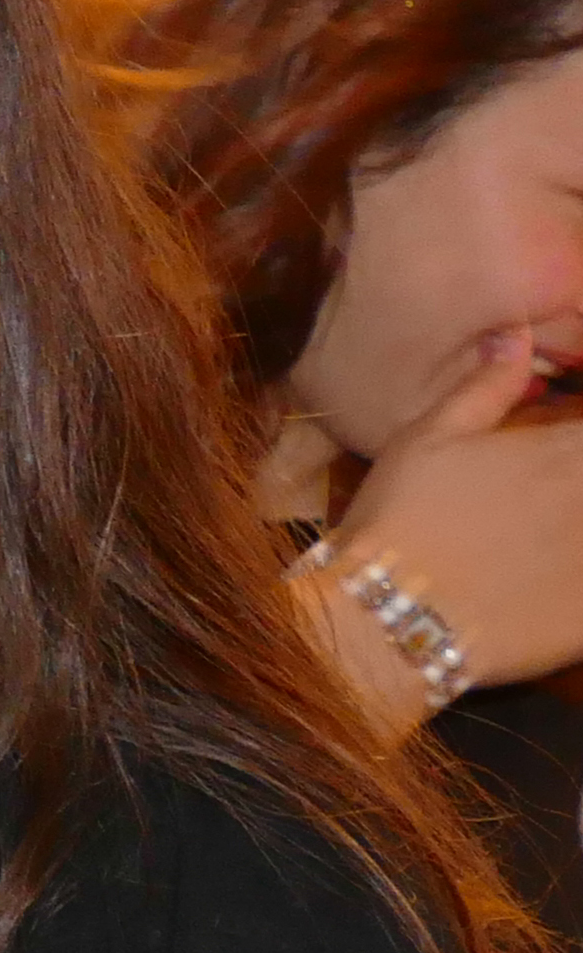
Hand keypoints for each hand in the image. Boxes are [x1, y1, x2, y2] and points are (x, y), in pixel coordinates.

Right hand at [323, 331, 582, 714]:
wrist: (389, 616)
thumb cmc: (403, 517)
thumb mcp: (428, 438)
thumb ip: (485, 386)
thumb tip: (518, 335)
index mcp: (567, 453)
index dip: (578, 433)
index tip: (563, 441)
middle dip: (577, 485)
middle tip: (543, 497)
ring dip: (578, 528)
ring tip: (551, 536)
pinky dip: (580, 580)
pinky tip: (554, 581)